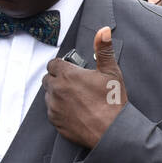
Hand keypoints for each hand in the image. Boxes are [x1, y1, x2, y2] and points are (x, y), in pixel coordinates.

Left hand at [44, 27, 126, 147]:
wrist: (112, 132)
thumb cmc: (113, 102)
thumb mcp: (111, 72)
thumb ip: (103, 49)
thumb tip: (103, 31)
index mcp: (67, 75)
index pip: (53, 64)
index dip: (62, 66)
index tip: (72, 71)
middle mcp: (56, 90)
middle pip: (48, 79)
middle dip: (58, 80)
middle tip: (75, 85)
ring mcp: (54, 107)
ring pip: (49, 96)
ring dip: (58, 95)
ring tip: (76, 99)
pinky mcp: (55, 122)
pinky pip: (52, 112)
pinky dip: (60, 110)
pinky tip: (75, 112)